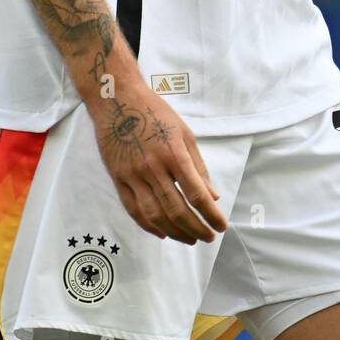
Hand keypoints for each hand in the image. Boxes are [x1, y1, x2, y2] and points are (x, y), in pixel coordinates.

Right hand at [88, 82, 227, 244]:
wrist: (118, 100)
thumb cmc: (155, 112)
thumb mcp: (184, 132)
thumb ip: (198, 166)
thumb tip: (212, 196)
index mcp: (174, 153)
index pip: (196, 193)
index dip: (211, 214)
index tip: (221, 226)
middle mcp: (153, 167)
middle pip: (177, 209)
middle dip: (196, 228)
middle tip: (208, 237)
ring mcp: (133, 175)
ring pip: (155, 215)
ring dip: (175, 233)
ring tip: (190, 239)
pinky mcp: (118, 179)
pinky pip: (134, 210)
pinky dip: (149, 226)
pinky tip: (163, 233)